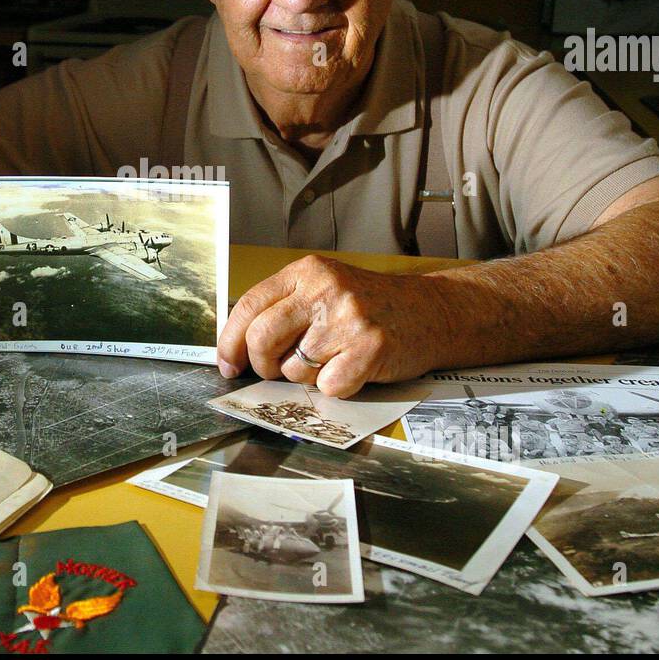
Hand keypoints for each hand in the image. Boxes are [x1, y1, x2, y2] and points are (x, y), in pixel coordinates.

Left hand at [216, 255, 451, 396]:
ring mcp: (347, 320)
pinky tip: (352, 369)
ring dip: (305, 376)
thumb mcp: (324, 289)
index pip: (249, 305)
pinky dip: (336, 387)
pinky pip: (327, 387)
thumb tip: (238, 347)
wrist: (430, 311)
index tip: (228, 364)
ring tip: (331, 359)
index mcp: (306, 272)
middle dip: (261, 365)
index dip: (230, 341)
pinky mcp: (368, 349)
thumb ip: (284, 308)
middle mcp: (324, 291)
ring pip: (293, 369)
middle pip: (262, 338)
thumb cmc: (371, 306)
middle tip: (274, 371)